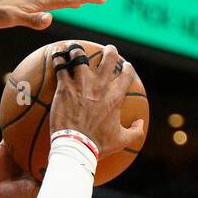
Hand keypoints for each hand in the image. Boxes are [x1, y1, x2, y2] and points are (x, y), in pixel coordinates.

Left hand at [49, 42, 145, 158]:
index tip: (124, 66)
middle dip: (109, 51)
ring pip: (81, 55)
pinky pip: (60, 65)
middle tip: (106, 52)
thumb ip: (135, 132)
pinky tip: (57, 54)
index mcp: (115, 96)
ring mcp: (81, 84)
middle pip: (109, 57)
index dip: (127, 67)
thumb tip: (140, 123)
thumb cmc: (98, 145)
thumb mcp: (121, 140)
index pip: (126, 73)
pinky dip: (59, 58)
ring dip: (78, 51)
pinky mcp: (65, 87)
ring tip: (74, 50)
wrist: (76, 147)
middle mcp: (100, 85)